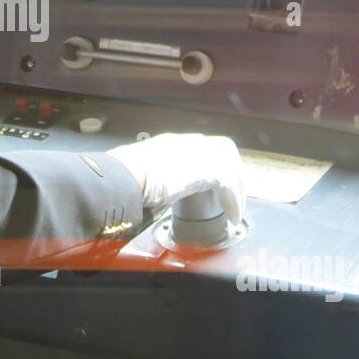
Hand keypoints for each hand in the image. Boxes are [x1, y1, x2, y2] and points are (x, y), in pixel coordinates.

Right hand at [105, 133, 245, 222]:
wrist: (122, 177)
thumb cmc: (121, 179)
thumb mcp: (138, 175)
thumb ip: (148, 180)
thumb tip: (144, 197)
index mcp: (169, 143)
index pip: (200, 147)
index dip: (212, 164)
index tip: (214, 184)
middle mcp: (186, 143)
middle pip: (223, 150)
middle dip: (232, 172)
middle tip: (232, 196)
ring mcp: (197, 152)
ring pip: (230, 166)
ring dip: (236, 189)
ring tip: (235, 210)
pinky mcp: (206, 168)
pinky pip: (229, 184)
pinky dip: (234, 201)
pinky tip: (233, 215)